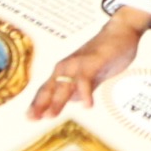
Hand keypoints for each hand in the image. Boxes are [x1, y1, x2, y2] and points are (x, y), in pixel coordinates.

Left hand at [31, 8, 150, 121]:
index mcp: (65, 71)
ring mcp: (79, 64)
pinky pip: (85, 79)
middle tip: (32, 118)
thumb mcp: (92, 76)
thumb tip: (73, 101)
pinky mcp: (93, 61)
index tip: (29, 117)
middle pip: (50, 88)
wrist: (121, 31)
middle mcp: (67, 67)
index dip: (37, 103)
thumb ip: (82, 88)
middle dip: (40, 104)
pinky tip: (88, 106)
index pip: (47, 90)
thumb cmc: (106, 53)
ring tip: (50, 116)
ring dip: (56, 101)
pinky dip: (85, 93)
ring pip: (64, 85)